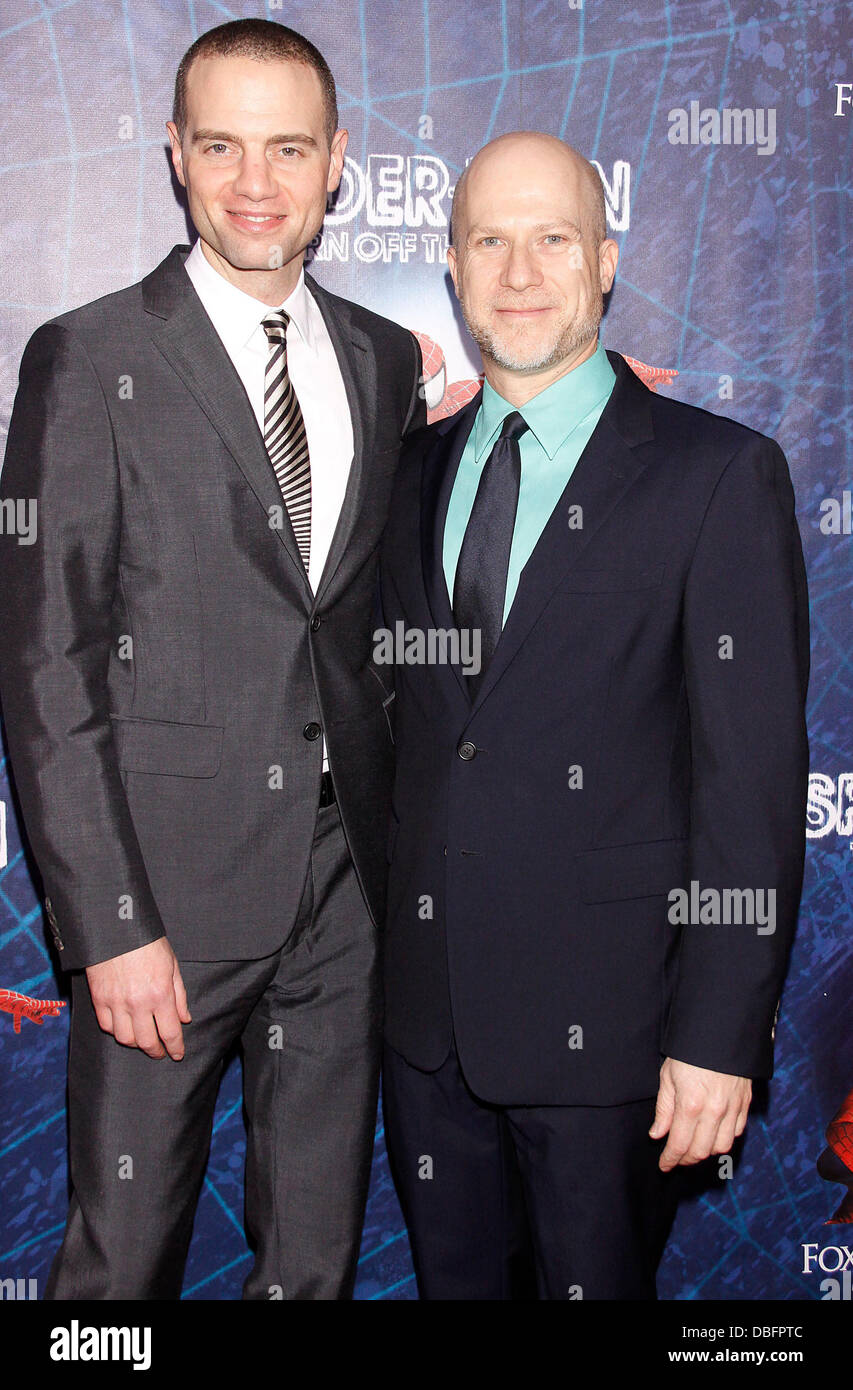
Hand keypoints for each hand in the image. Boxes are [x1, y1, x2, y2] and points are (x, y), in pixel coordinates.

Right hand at [85, 937, 190, 1060]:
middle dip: (156, 1051)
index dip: (175, 1047)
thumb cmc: (147, 943)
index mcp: (160, 994)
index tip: (177, 1054)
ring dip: (136, 1043)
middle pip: (147, 1042)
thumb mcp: (172, 965)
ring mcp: (116, 1002)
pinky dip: (116, 1031)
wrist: (117, 928)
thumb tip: (185, 1018)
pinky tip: (124, 1028)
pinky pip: (107, 1026)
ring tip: (142, 1040)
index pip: (170, 1032)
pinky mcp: (99, 999)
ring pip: (125, 1039)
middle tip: (160, 1052)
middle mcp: (138, 1003)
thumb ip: (180, 995)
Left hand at [650, 1057, 750, 1171]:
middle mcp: (714, 1111)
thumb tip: (657, 1134)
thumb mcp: (668, 1076)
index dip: (670, 1160)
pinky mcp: (745, 1103)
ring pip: (722, 1147)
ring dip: (707, 1152)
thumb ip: (664, 1109)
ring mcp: (732, 1108)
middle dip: (686, 1159)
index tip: (664, 1166)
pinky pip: (737, 1132)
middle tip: (676, 1158)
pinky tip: (714, 1134)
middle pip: (701, 1152)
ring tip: (694, 1148)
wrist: (721, 1031)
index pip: (679, 1145)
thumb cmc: (689, 1052)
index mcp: (691, 1105)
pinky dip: (725, 1138)